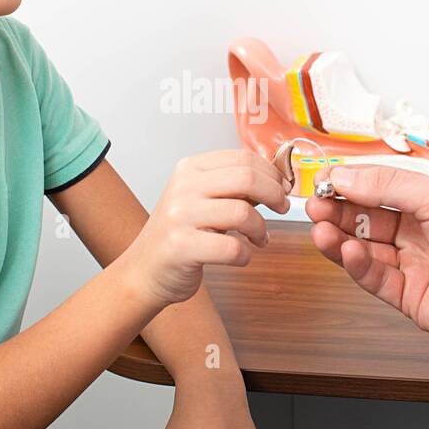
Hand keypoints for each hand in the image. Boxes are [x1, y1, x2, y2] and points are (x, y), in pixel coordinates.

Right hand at [121, 149, 291, 307]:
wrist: (145, 270)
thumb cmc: (179, 236)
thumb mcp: (201, 200)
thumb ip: (232, 187)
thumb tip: (275, 179)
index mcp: (190, 169)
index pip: (242, 158)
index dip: (271, 172)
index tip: (283, 186)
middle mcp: (183, 187)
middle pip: (247, 178)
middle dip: (274, 195)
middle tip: (282, 208)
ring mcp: (180, 216)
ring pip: (243, 213)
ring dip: (261, 229)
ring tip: (259, 238)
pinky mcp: (182, 247)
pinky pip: (232, 248)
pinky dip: (245, 255)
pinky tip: (241, 256)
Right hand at [307, 165, 428, 346]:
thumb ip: (387, 185)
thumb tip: (344, 174)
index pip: (380, 188)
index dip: (351, 184)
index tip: (323, 179)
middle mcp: (421, 231)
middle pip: (366, 218)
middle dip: (338, 210)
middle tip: (313, 203)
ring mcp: (414, 264)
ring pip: (364, 248)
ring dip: (340, 237)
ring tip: (321, 228)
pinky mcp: (409, 297)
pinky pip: (373, 278)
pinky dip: (356, 264)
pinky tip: (347, 250)